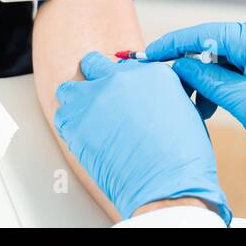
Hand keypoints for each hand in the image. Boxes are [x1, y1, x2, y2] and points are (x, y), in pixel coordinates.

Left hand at [54, 51, 230, 223]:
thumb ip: (158, 93)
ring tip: (88, 119)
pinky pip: (62, 117)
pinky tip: (84, 137)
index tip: (119, 88)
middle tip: (100, 96)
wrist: (166, 184)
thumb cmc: (181, 156)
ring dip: (77, 101)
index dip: (120, 76)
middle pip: (93, 64)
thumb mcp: (183, 109)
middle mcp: (119, 78)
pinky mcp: (75, 123)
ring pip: (70, 88)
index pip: (123, 61)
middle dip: (95, 77)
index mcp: (149, 72)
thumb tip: (146, 97)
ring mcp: (94, 99)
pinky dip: (70, 125)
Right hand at [144, 14, 245, 184]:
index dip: (173, 45)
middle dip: (195, 70)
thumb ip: (206, 77)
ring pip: (229, 56)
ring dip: (212, 80)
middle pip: (216, 44)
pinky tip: (218, 101)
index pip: (205, 33)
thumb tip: (179, 65)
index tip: (147, 55)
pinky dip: (230, 80)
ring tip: (203, 108)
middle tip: (180, 96)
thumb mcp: (241, 100)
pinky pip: (245, 62)